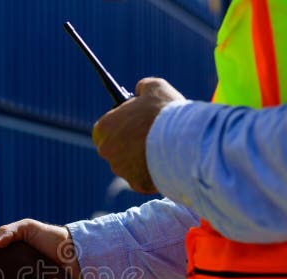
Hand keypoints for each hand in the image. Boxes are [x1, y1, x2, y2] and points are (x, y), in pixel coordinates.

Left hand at [91, 77, 184, 193]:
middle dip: (128, 144)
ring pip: (129, 166)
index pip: (104, 129)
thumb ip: (142, 89)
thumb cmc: (165, 112)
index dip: (118, 126)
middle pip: (115, 149)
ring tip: (161, 149)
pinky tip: (164, 164)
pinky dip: (152, 174)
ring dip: (140, 160)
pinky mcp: (137, 184)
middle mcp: (107, 151)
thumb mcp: (153, 87)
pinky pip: (143, 180)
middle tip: (147, 136)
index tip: (131, 123)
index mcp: (103, 128)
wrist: (183, 140)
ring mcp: (121, 170)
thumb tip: (140, 91)